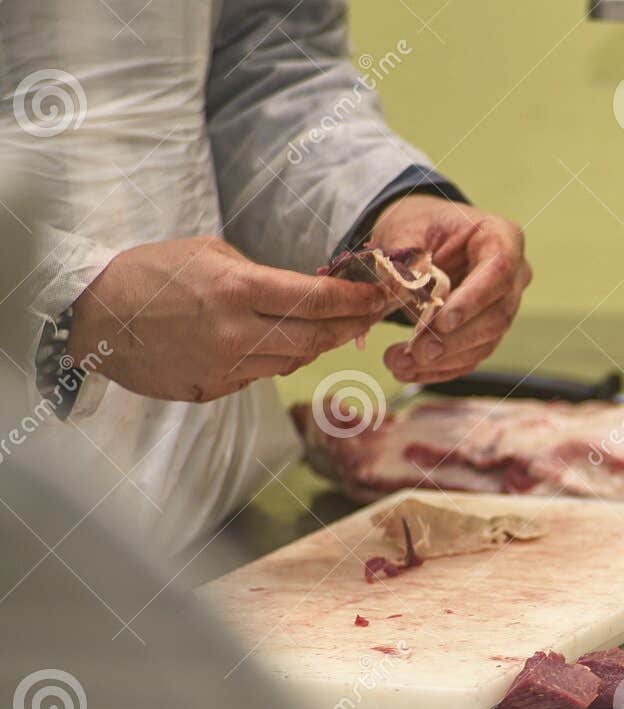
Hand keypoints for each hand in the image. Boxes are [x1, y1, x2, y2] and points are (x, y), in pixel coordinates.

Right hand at [68, 237, 388, 402]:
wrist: (91, 316)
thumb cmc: (149, 274)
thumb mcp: (208, 253)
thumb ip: (260, 274)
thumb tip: (304, 291)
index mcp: (235, 290)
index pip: (315, 299)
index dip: (355, 300)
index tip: (381, 295)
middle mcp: (235, 333)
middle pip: (315, 339)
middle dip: (350, 327)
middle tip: (372, 316)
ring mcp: (224, 366)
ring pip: (291, 361)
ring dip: (314, 344)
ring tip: (328, 326)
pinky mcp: (212, 389)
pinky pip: (259, 375)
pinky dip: (273, 359)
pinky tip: (270, 342)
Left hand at [368, 195, 530, 383]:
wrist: (416, 238)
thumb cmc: (417, 225)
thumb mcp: (406, 229)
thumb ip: (408, 259)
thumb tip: (410, 288)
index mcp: (500, 237)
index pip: (498, 271)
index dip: (473, 300)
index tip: (443, 322)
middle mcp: (512, 275)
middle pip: (497, 315)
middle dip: (455, 340)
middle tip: (417, 352)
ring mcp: (503, 306)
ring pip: (485, 342)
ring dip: (443, 360)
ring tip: (399, 363)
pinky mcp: (487, 331)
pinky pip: (471, 356)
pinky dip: (440, 368)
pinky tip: (410, 370)